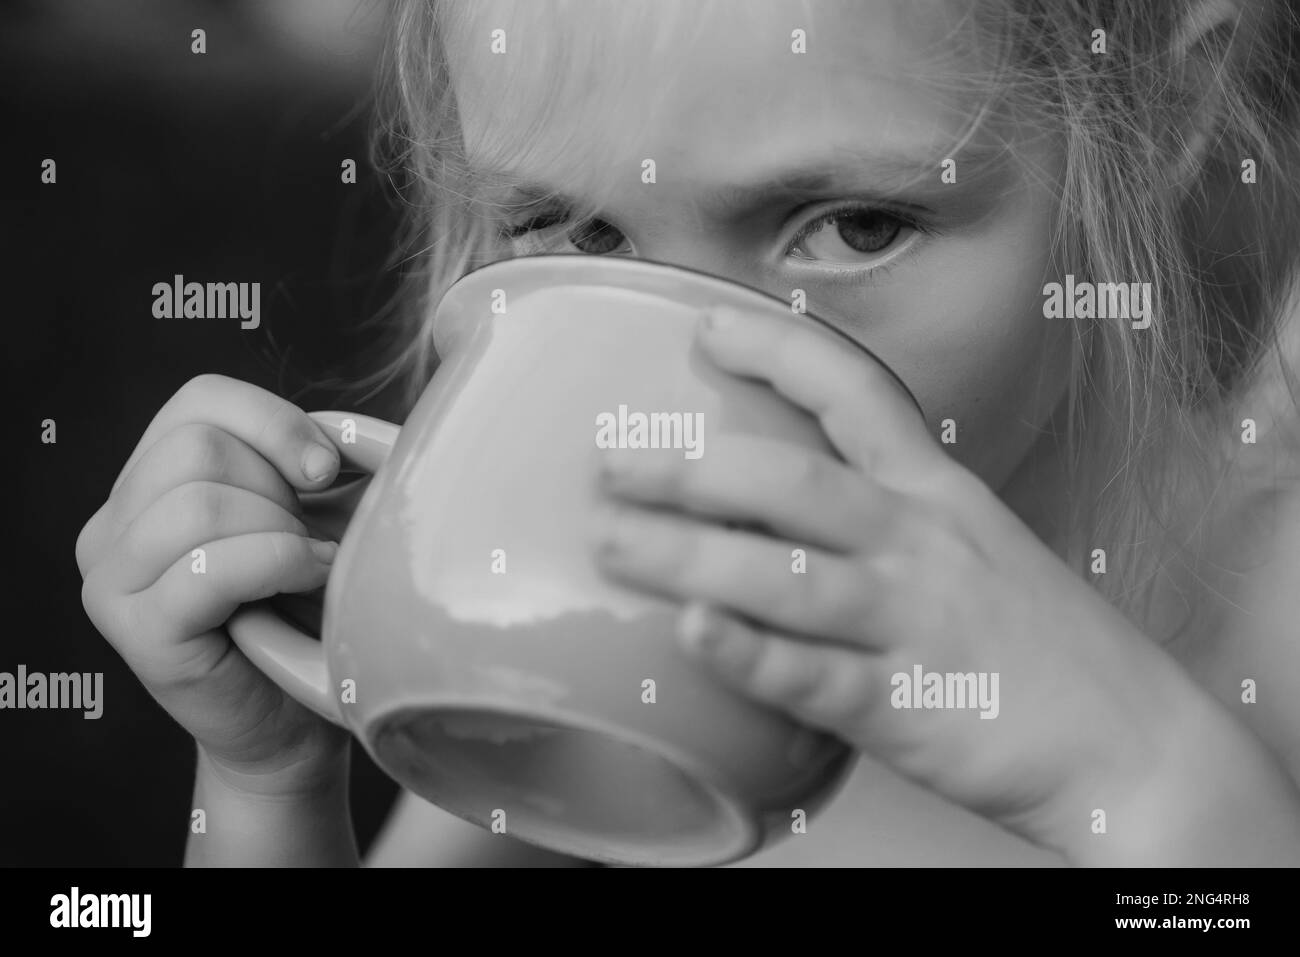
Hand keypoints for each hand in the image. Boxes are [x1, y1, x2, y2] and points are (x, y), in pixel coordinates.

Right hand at [77, 374, 348, 795]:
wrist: (294, 718)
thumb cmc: (306, 612)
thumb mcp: (306, 514)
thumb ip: (303, 460)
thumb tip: (342, 437)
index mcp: (146, 482)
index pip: (199, 399)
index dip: (276, 422)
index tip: (326, 471)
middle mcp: (113, 525)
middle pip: (196, 447)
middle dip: (277, 490)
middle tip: (307, 539)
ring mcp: (112, 579)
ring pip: (199, 503)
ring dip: (281, 531)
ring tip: (308, 567)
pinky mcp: (137, 629)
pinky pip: (211, 567)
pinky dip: (280, 564)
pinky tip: (310, 581)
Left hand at [592, 306, 1210, 856]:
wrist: (1131, 744)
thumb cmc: (1037, 643)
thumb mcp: (973, 546)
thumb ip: (886, 521)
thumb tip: (778, 507)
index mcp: (934, 494)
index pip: (854, 393)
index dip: (776, 350)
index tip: (703, 325)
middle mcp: (919, 543)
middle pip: (794, 481)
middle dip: (692, 465)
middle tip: (608, 461)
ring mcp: (912, 621)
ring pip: (785, 574)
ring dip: (688, 553)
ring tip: (608, 542)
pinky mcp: (907, 705)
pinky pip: (813, 676)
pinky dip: (749, 654)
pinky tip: (691, 632)